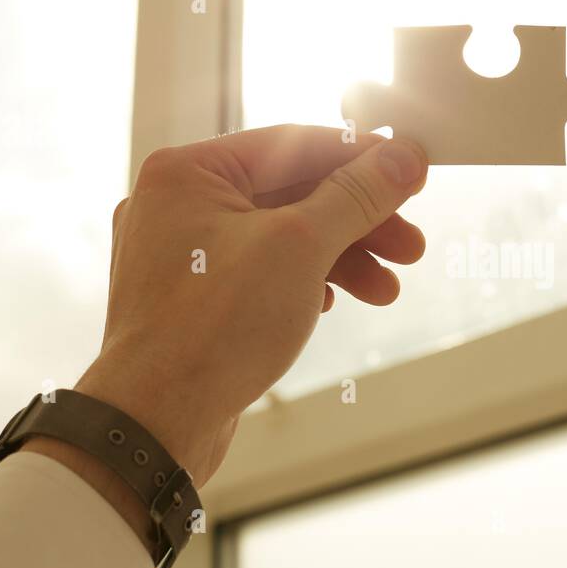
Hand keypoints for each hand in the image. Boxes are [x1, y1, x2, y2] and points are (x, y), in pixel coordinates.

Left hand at [71, 125, 428, 488]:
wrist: (156, 423)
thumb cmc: (211, 329)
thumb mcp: (300, 247)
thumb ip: (355, 196)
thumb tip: (401, 158)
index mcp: (187, 172)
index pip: (294, 145)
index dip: (361, 158)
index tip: (410, 171)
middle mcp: (177, 205)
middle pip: (291, 194)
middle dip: (358, 221)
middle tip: (409, 246)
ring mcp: (182, 255)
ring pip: (280, 238)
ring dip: (341, 258)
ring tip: (386, 289)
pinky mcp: (193, 300)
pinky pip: (261, 272)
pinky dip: (305, 282)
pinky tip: (334, 302)